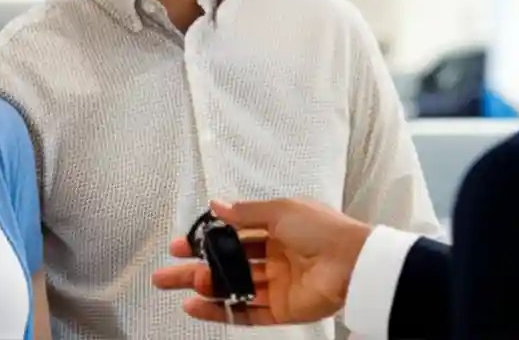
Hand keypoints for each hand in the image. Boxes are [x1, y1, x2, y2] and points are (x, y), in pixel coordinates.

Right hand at [151, 198, 372, 325]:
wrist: (352, 262)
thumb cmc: (323, 229)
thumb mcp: (280, 210)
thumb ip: (245, 212)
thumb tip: (216, 205)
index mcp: (277, 229)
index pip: (233, 235)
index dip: (206, 240)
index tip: (180, 244)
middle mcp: (275, 257)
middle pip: (227, 265)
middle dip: (195, 269)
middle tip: (166, 274)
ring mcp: (277, 284)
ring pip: (233, 289)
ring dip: (206, 288)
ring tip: (181, 286)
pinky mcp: (281, 309)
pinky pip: (246, 312)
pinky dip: (221, 311)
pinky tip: (197, 306)